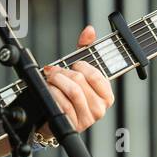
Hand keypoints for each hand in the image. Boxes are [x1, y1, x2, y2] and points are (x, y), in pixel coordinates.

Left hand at [39, 25, 115, 139]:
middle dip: (63, 73)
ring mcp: (88, 119)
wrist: (53, 118)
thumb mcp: (79, 71)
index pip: (96, 75)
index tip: (72, 65)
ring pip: (72, 92)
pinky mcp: (73, 126)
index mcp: (107, 96)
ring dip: (56, 82)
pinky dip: (52, 93)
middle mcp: (100, 109)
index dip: (80, 66)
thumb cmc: (69, 94)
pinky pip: (63, 104)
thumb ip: (85, 49)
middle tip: (53, 71)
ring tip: (50, 79)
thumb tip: (89, 30)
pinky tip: (49, 90)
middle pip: (80, 81)